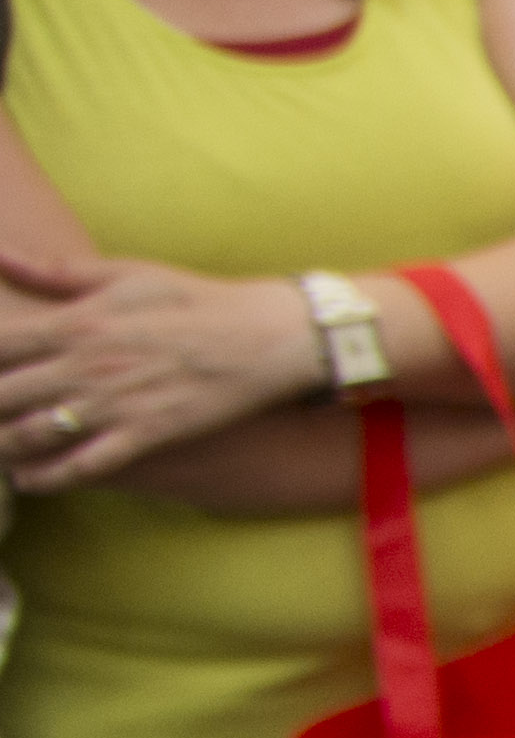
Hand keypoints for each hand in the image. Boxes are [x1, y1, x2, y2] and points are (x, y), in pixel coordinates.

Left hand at [0, 252, 324, 487]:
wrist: (266, 336)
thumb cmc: (196, 300)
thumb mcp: (127, 274)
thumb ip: (59, 271)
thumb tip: (2, 256)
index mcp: (75, 323)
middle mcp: (84, 366)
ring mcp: (113, 404)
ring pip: (29, 435)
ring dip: (2, 446)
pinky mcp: (144, 434)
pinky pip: (81, 467)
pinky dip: (46, 478)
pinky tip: (28, 480)